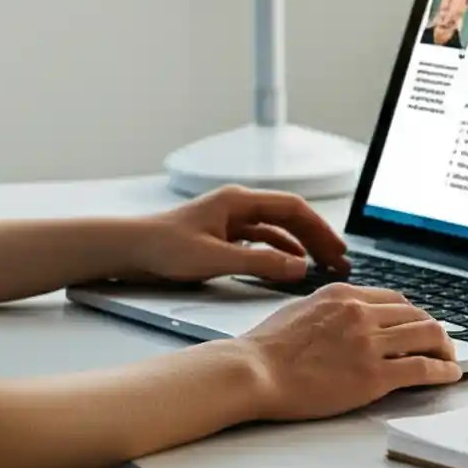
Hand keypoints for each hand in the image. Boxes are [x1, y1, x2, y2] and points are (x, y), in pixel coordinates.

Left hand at [131, 185, 350, 284]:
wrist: (129, 249)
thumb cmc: (164, 248)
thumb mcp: (215, 259)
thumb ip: (259, 263)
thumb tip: (299, 266)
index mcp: (238, 201)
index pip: (292, 208)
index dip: (319, 229)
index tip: (337, 249)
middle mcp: (237, 205)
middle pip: (289, 217)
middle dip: (316, 237)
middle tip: (338, 260)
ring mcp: (230, 219)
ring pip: (277, 229)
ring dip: (300, 245)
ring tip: (320, 264)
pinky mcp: (222, 235)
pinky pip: (261, 239)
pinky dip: (278, 251)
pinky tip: (289, 265)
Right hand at [240, 283, 462, 420]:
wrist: (254, 370)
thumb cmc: (266, 347)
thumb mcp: (300, 308)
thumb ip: (330, 309)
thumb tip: (346, 316)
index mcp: (343, 293)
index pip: (394, 298)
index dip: (413, 313)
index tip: (418, 324)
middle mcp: (361, 312)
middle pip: (416, 314)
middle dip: (434, 330)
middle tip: (440, 343)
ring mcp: (369, 343)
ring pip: (427, 335)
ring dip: (445, 348)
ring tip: (450, 359)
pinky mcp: (373, 375)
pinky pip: (422, 368)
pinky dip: (443, 371)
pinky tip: (449, 375)